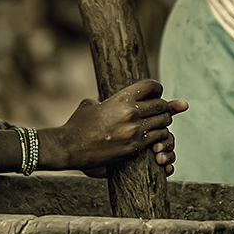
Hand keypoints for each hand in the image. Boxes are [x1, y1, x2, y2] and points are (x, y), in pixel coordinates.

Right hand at [40, 79, 187, 174]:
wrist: (70, 147)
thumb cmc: (77, 125)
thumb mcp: (90, 105)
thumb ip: (104, 100)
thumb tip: (107, 100)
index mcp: (121, 98)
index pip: (150, 86)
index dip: (157, 89)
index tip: (157, 93)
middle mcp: (130, 112)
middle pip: (161, 105)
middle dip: (163, 107)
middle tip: (160, 111)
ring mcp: (134, 130)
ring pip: (163, 122)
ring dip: (163, 123)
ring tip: (159, 125)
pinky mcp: (134, 147)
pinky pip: (157, 138)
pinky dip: (159, 138)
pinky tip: (155, 139)